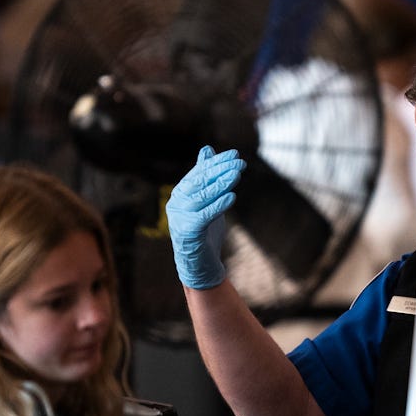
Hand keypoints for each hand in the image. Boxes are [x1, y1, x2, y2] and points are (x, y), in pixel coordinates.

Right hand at [166, 146, 244, 289]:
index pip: (199, 172)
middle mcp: (176, 203)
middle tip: (239, 161)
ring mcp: (179, 218)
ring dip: (221, 184)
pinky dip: (218, 205)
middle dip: (221, 170)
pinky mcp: (187, 232)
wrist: (198, 265)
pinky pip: (204, 215)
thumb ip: (206, 177)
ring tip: (237, 174)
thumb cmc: (204, 231)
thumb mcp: (207, 201)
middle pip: (200, 182)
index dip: (217, 162)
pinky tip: (231, 196)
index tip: (235, 154)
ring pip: (202, 196)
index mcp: (180, 193)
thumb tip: (207, 149)